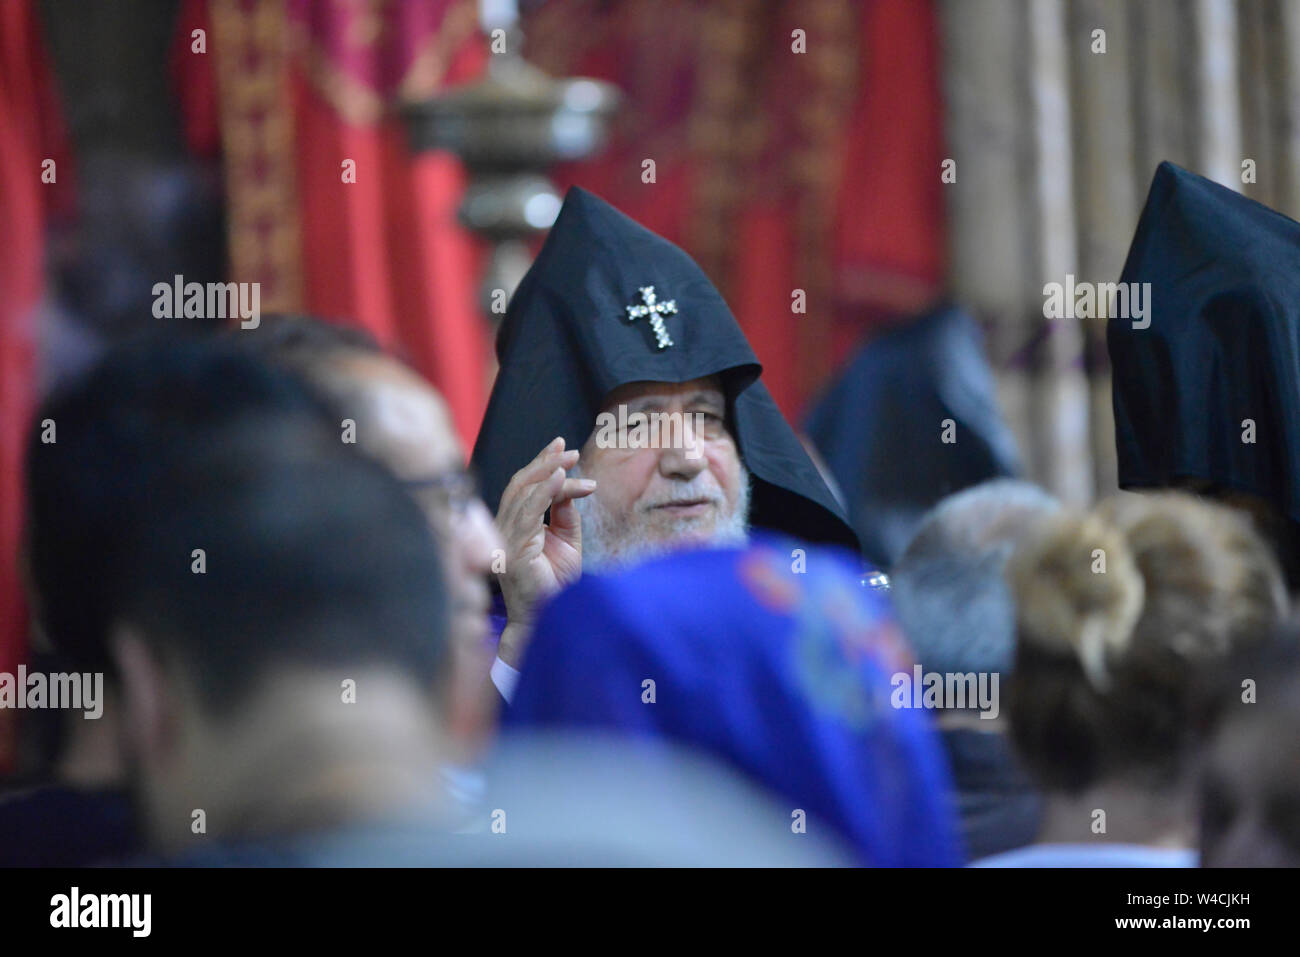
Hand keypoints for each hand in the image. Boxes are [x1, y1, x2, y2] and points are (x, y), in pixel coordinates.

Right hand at [494, 437, 595, 664]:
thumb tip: (567, 486)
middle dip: (544, 462)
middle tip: (569, 449)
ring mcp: (504, 539)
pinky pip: (529, 512)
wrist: (548, 620)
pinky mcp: (514, 550)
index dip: (539, 464)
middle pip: (519, 485)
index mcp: (512, 527)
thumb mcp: (566, 543)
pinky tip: (561, 478)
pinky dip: (545, 492)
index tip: (561, 447)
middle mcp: (502, 530)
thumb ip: (564, 515)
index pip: (521, 488)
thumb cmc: (555, 586)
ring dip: (550, 473)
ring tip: (571, 460)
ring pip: (524, 494)